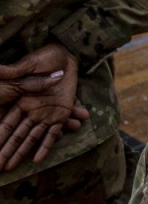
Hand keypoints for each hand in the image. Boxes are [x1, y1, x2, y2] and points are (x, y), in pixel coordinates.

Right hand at [0, 44, 87, 170]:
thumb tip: (1, 70)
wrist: (67, 54)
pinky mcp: (60, 113)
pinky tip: (37, 159)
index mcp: (19, 100)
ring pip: (31, 136)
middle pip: (16, 134)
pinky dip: (46, 144)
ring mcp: (44, 113)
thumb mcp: (29, 64)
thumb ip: (17, 72)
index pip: (6, 122)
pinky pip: (52, 131)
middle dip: (6, 150)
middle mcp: (29, 110)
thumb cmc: (45, 56)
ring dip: (22, 152)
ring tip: (11, 167)